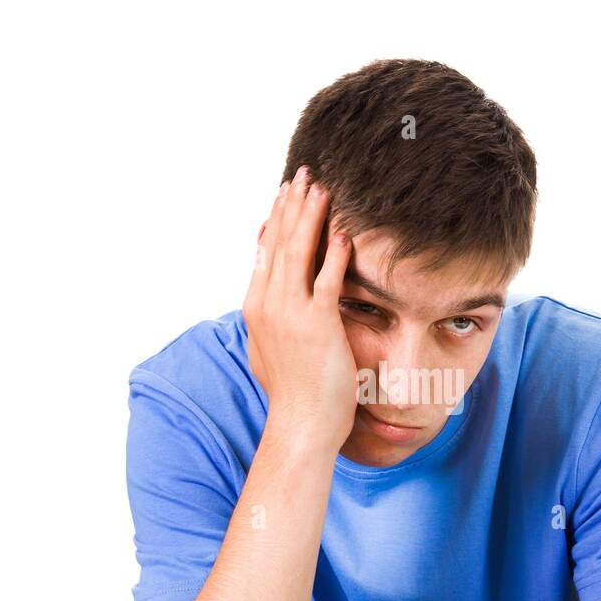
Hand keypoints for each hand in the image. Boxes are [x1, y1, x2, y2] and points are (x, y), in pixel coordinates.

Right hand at [243, 166, 357, 451]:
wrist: (300, 425)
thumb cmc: (293, 393)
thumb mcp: (270, 348)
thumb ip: (271, 317)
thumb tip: (269, 298)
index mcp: (256, 307)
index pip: (266, 251)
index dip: (277, 218)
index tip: (287, 193)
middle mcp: (268, 304)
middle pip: (280, 243)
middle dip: (293, 206)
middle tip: (304, 175)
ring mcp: (290, 313)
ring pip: (299, 253)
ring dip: (311, 217)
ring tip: (322, 189)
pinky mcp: (316, 324)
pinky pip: (327, 279)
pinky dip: (334, 253)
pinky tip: (344, 232)